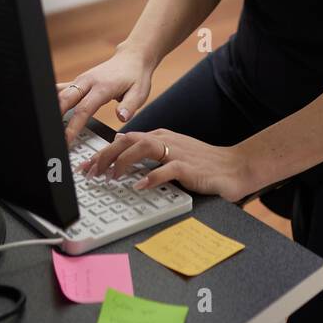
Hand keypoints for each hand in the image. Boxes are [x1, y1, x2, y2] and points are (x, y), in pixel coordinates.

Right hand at [57, 46, 153, 146]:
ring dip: (53, 109)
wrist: (132, 58)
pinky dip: (54, 99)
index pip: (84, 109)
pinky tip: (49, 110)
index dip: (73, 126)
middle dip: (56, 118)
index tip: (67, 139)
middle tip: (54, 136)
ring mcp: (81, 80)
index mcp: (102, 87)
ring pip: (60, 94)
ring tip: (50, 126)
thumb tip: (121, 117)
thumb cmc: (136, 77)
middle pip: (65, 99)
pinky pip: (61, 89)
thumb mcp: (140, 92)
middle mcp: (88, 82)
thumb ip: (129, 106)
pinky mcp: (78, 81)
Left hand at [77, 128, 253, 203]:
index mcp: (161, 137)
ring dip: (124, 162)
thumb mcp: (172, 155)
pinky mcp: (189, 168)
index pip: (126, 140)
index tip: (87, 165)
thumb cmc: (203, 164)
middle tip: (91, 171)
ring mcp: (178, 153)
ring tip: (111, 176)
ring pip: (144, 148)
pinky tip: (139, 185)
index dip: (103, 152)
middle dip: (106, 155)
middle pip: (129, 141)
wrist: (234, 167)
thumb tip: (123, 155)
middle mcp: (167, 141)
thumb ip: (150, 154)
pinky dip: (151, 177)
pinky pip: (166, 170)